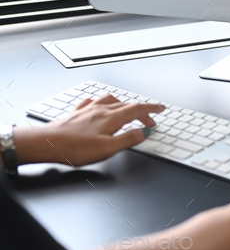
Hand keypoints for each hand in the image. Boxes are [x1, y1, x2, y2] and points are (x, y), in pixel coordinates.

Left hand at [13, 96, 163, 166]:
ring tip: (127, 112)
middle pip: (127, 104)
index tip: (160, 110)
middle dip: (141, 111)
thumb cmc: (75, 148)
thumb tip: (143, 133)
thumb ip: (127, 139)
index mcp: (112, 118)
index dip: (151, 109)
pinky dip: (101, 103)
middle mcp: (101, 109)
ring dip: (123, 104)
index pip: (137, 109)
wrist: (48, 143)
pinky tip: (98, 107)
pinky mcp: (77, 113)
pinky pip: (93, 102)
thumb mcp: (107, 149)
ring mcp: (88, 109)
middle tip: (149, 120)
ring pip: (111, 100)